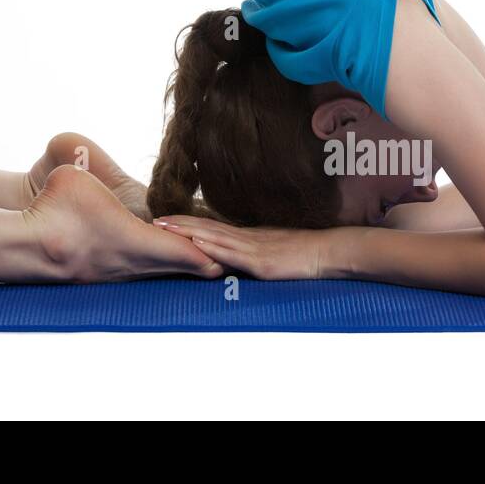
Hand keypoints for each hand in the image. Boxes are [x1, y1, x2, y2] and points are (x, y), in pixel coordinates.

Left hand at [154, 215, 327, 279]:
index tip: (166, 219)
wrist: (330, 252)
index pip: (212, 226)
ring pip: (214, 238)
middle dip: (179, 225)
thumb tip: (237, 252)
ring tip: (165, 228)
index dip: (188, 222)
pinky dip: (213, 248)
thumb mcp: (276, 248)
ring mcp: (253, 250)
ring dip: (188, 232)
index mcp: (248, 236)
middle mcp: (247, 239)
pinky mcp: (261, 264)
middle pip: (206, 228)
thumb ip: (256, 249)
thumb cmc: (306, 252)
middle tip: (154, 221)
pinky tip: (197, 244)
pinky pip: (233, 255)